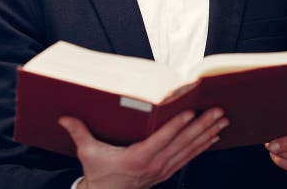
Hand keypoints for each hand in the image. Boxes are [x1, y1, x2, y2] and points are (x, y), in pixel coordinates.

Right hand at [58, 107, 228, 188]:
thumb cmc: (98, 173)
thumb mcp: (87, 152)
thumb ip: (79, 132)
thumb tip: (64, 117)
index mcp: (137, 158)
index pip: (161, 139)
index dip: (177, 126)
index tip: (191, 112)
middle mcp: (154, 165)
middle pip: (182, 143)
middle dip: (202, 127)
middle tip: (218, 112)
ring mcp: (162, 170)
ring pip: (189, 150)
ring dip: (207, 135)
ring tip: (222, 121)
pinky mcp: (166, 172)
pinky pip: (188, 158)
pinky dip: (201, 147)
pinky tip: (212, 137)